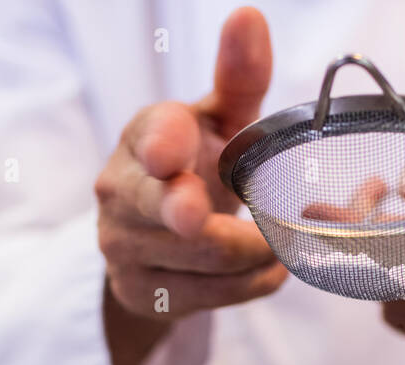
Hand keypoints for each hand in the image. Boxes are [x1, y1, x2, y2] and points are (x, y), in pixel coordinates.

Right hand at [98, 8, 287, 364]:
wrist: (152, 240)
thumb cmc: (195, 166)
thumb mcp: (220, 121)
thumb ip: (239, 75)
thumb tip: (249, 16)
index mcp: (144, 136)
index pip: (152, 135)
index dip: (163, 143)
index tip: (170, 152)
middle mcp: (120, 191)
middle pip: (167, 207)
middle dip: (192, 213)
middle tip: (207, 216)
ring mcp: (124, 247)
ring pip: (205, 258)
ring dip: (259, 254)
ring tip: (283, 244)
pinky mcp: (138, 293)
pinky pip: (211, 296)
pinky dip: (253, 284)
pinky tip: (269, 270)